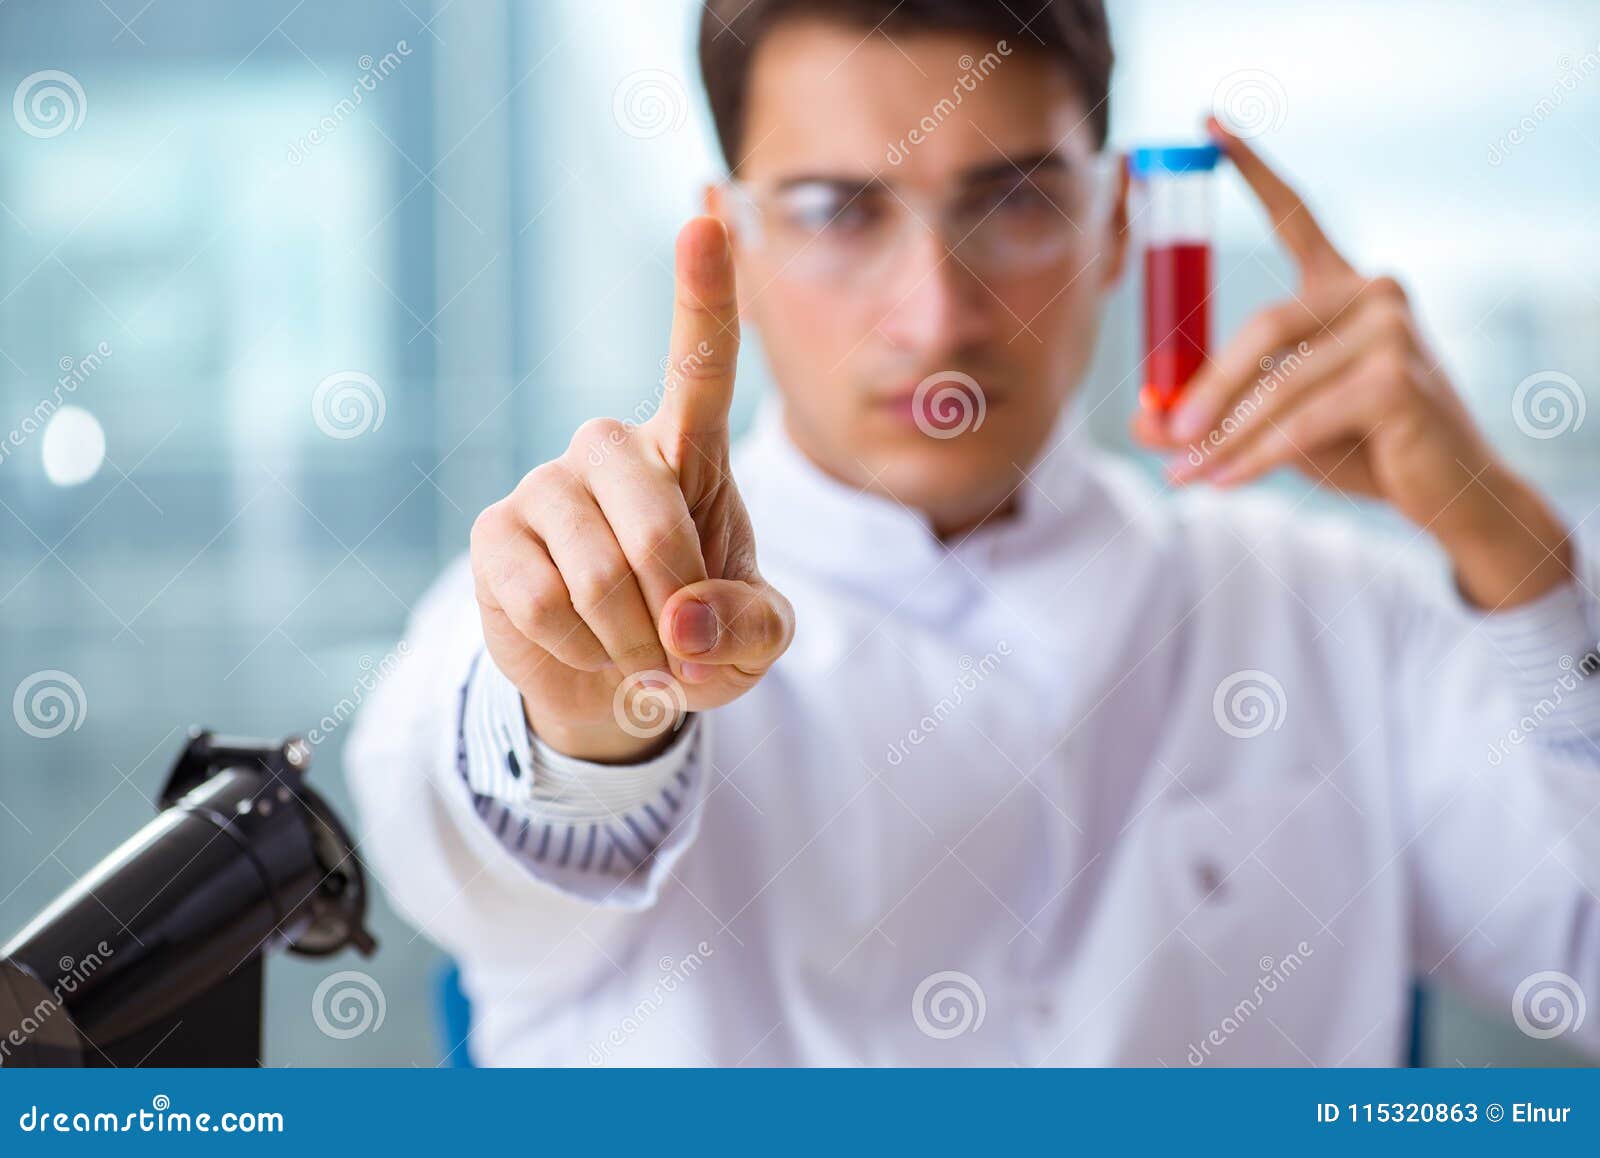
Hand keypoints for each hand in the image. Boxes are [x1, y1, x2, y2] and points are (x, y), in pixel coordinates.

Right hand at [470, 217, 793, 761]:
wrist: (616, 680)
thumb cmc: (698, 633)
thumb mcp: (755, 638)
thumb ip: (751, 626)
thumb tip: (686, 624)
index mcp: (690, 449)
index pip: (700, 364)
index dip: (704, 294)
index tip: (707, 217)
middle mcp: (611, 447)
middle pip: (654, 526)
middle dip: (677, 614)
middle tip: (680, 650)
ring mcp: (546, 484)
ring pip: (597, 577)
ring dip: (633, 642)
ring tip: (637, 650)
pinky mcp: (494, 534)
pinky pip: (544, 604)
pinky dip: (582, 649)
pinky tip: (585, 643)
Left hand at [1133, 119, 1571, 609]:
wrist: (1446, 492)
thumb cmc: (1362, 448)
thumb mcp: (1278, 426)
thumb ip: (1214, 416)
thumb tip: (1141, 422)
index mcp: (1343, 285)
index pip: (1296, 214)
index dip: (1253, 168)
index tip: (1208, 121)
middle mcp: (1372, 292)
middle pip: (1265, 327)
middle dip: (1207, 388)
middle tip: (1164, 433)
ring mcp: (1392, 330)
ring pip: (1278, 384)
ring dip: (1223, 436)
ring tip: (1183, 473)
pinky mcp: (1397, 381)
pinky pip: (1301, 421)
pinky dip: (1255, 456)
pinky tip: (1224, 481)